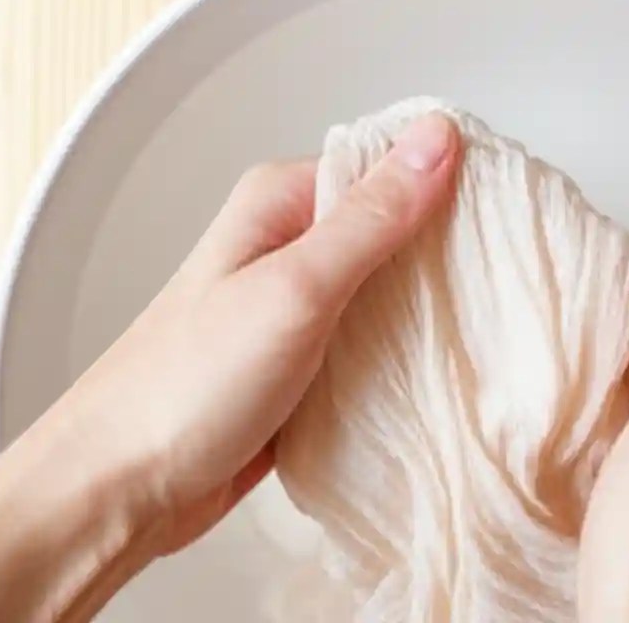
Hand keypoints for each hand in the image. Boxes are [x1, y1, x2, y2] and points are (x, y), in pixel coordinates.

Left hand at [0, 114, 463, 622]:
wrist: (121, 490)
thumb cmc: (182, 388)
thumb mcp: (294, 288)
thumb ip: (370, 217)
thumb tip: (435, 139)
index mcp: (280, 204)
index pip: (390, 166)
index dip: (451, 185)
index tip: (508, 214)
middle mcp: (290, 247)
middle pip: (397, 231)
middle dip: (447, 257)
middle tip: (504, 283)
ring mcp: (299, 310)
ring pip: (390, 295)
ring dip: (428, 315)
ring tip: (481, 330)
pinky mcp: (307, 365)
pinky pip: (374, 348)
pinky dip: (404, 361)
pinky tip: (436, 374)